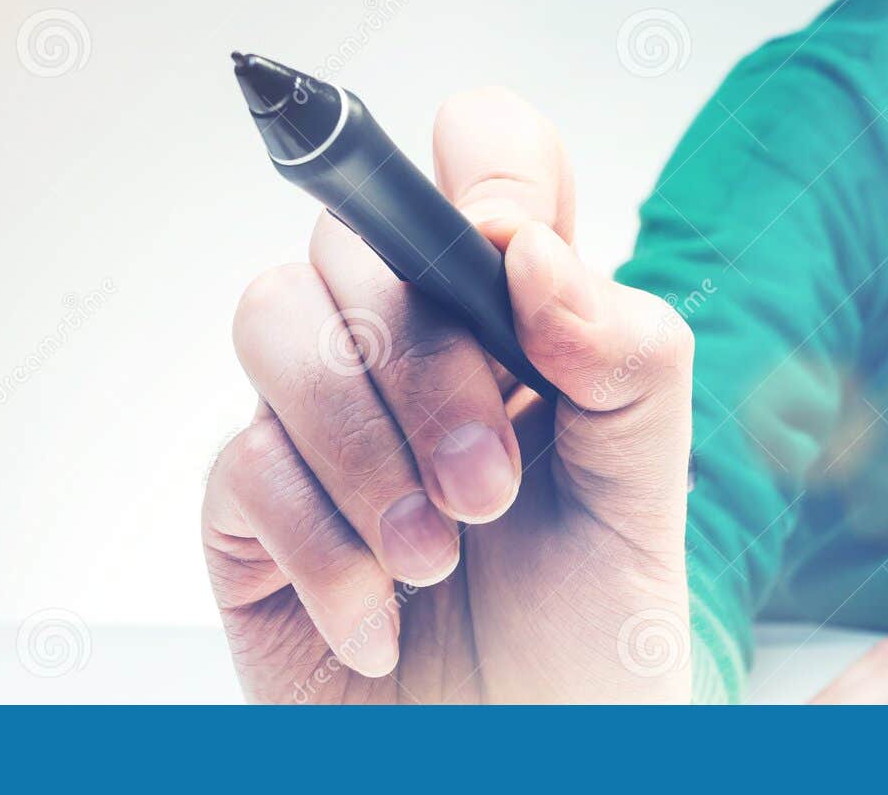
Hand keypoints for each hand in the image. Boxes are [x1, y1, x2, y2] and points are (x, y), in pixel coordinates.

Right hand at [203, 88, 693, 702]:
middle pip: (357, 242)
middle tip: (491, 490)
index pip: (483, 155)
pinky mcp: (252, 506)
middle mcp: (409, 347)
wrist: (509, 771)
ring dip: (363, 451)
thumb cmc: (586, 637)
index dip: (485, 164)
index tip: (504, 248)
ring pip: (274, 318)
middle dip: (424, 369)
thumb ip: (623, 362)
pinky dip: (324, 550)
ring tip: (436, 558)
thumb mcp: (644, 500)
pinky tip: (383, 620)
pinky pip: (243, 463)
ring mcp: (320, 420)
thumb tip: (533, 251)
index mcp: (516, 317)